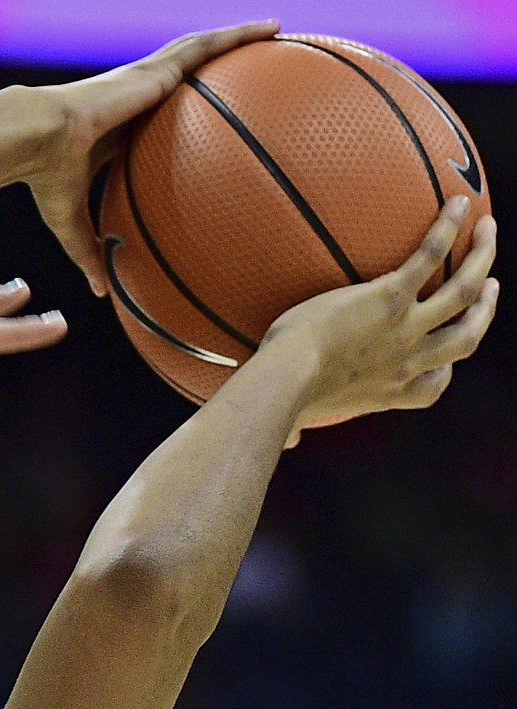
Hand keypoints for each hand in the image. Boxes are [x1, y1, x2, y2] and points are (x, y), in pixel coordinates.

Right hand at [27, 22, 278, 295]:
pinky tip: (271, 27)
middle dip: (219, 65)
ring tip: (277, 29)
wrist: (39, 140)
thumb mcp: (73, 225)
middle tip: (258, 64)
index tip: (204, 117)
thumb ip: (92, 253)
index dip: (181, 111)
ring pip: (204, 50)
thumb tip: (101, 292)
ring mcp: (150, 76)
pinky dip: (239, 34)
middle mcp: (139, 94)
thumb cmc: (48, 179)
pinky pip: (208, 45)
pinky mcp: (158, 67)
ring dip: (239, 38)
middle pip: (188, 73)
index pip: (159, 113)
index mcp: (121, 127)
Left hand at [258, 203, 496, 442]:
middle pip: (466, 337)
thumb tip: (284, 443)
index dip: (445, 371)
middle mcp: (406, 363)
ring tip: (488, 230)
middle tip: (489, 286)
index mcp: (386, 394)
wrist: (285, 385)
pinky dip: (449, 229)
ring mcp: (405, 329)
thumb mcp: (298, 419)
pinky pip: (430, 255)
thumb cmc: (279, 404)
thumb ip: (297, 429)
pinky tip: (457, 204)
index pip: (431, 388)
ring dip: (482, 258)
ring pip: (464, 290)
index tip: (446, 361)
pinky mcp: (390, 298)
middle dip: (484, 310)